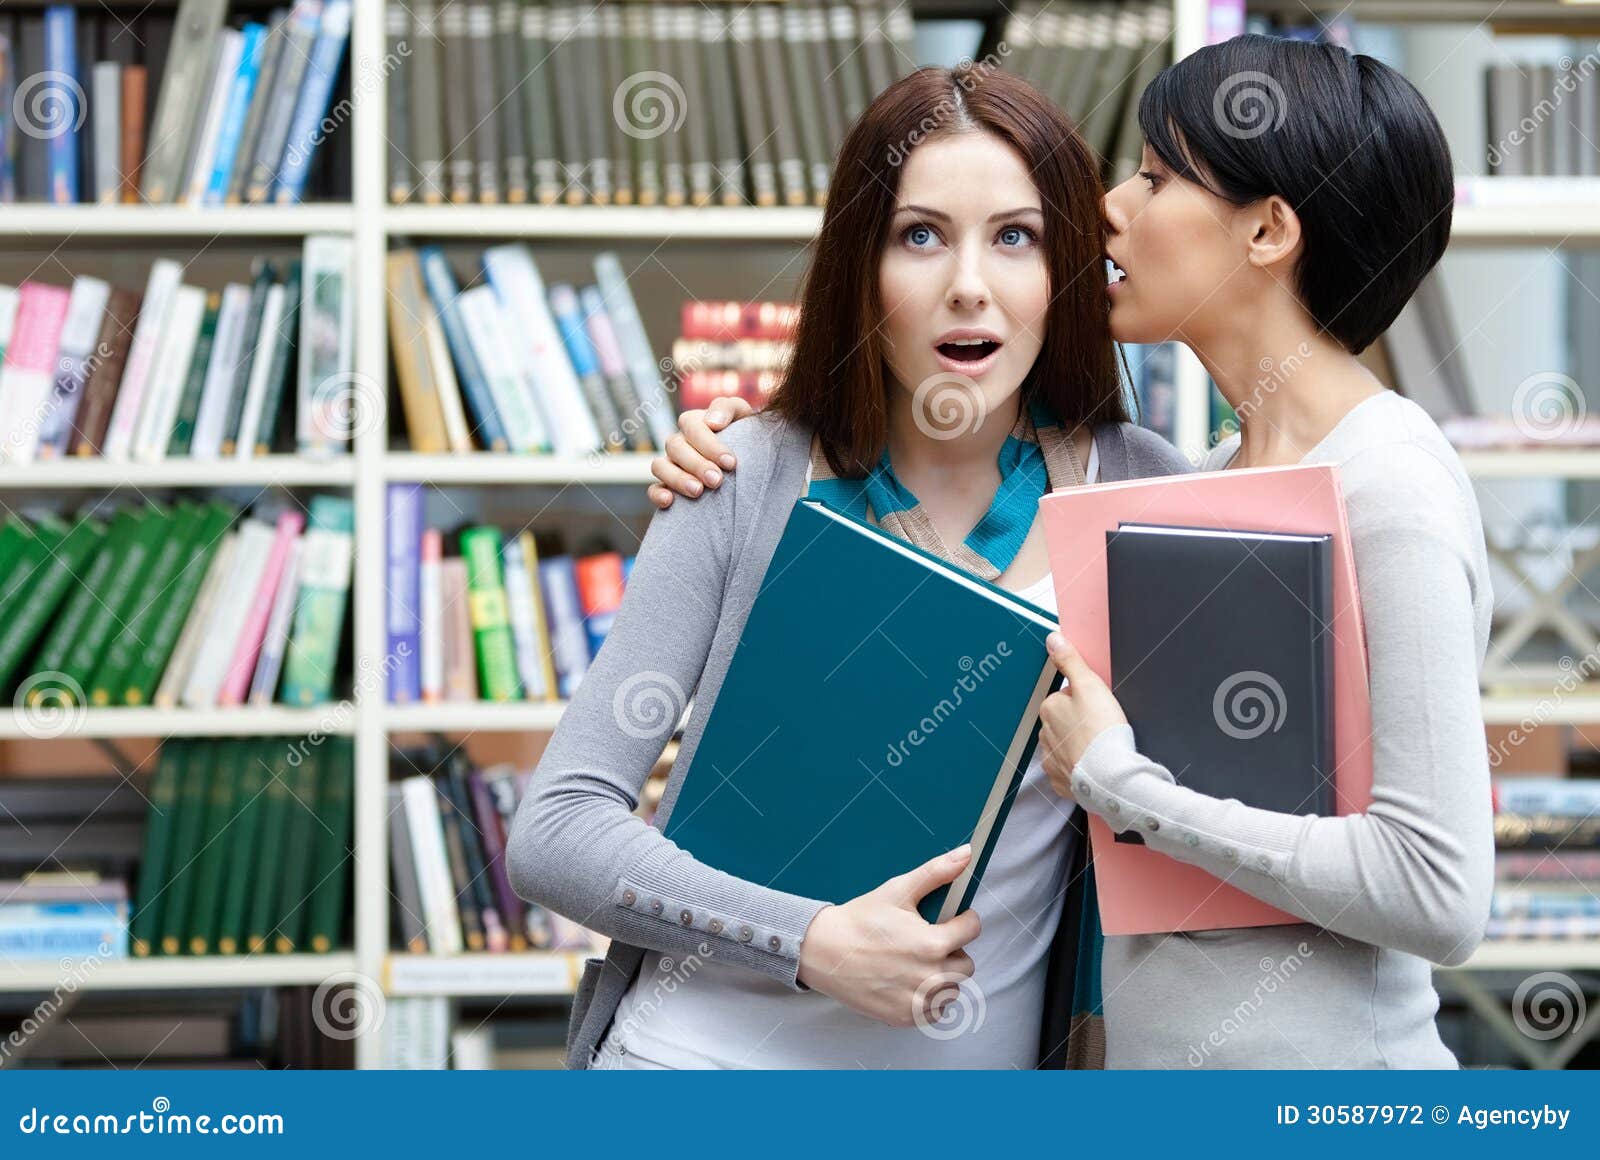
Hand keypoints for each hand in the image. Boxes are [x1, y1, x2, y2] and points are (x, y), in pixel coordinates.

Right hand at [647, 398, 757, 509]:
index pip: (691, 427)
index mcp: (693, 422)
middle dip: (696, 465)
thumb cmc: (744, 433)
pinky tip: (669, 501)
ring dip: (677, 479)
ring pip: (660, 466)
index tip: (730, 462)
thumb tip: (712, 422)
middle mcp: (678, 442)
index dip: (709, 445)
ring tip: (697, 491)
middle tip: (716, 480)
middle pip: (675, 447)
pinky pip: (653, 490)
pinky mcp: (667, 487)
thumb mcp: (741, 414)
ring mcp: (671, 465)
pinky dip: (658, 494)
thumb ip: (727, 408)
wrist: (751, 457)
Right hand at [796, 845, 981, 1027]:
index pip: (972, 930)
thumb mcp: (898, 890)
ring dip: (943, 977)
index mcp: (932, 943)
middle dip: (953, 951)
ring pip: (952, 990)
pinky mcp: (904, 1017)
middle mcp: (930, 977)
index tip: (948, 920)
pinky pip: (935, 1011)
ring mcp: (917, 1001)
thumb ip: (936, 872)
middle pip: (966, 965)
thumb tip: (966, 853)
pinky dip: (929, 999)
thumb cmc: (860, 920)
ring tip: (918, 963)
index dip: (962, 920)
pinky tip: (910, 982)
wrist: (824, 951)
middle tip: (927, 942)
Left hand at [1038, 632, 1127, 800]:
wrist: (1110, 776)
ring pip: (1065, 745)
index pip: (1066, 696)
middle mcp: (1045, 734)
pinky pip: (1069, 769)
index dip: (1086, 699)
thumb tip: (1053, 638)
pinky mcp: (1061, 781)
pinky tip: (1094, 764)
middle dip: (1079, 722)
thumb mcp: (1090, 685)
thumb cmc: (1102, 730)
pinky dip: (1080, 767)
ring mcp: (1052, 759)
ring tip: (1100, 748)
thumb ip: (1070, 660)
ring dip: (1078, 745)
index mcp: (1049, 709)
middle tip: (1102, 727)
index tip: (1099, 707)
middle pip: (1064, 721)